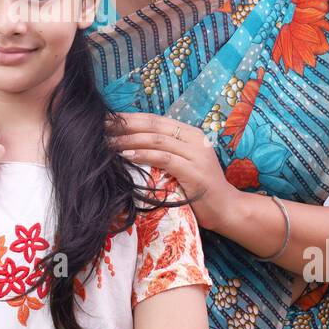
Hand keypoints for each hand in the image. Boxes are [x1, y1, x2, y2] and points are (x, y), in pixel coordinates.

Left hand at [106, 112, 232, 231]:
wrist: (228, 210)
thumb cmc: (200, 190)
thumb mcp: (182, 165)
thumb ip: (165, 153)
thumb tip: (130, 146)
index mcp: (191, 134)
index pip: (155, 120)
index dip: (129, 118)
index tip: (107, 119)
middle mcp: (195, 139)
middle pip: (153, 125)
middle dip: (125, 124)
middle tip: (100, 126)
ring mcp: (196, 154)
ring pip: (156, 139)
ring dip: (129, 140)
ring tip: (108, 142)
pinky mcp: (194, 171)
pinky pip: (164, 158)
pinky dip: (143, 155)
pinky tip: (126, 156)